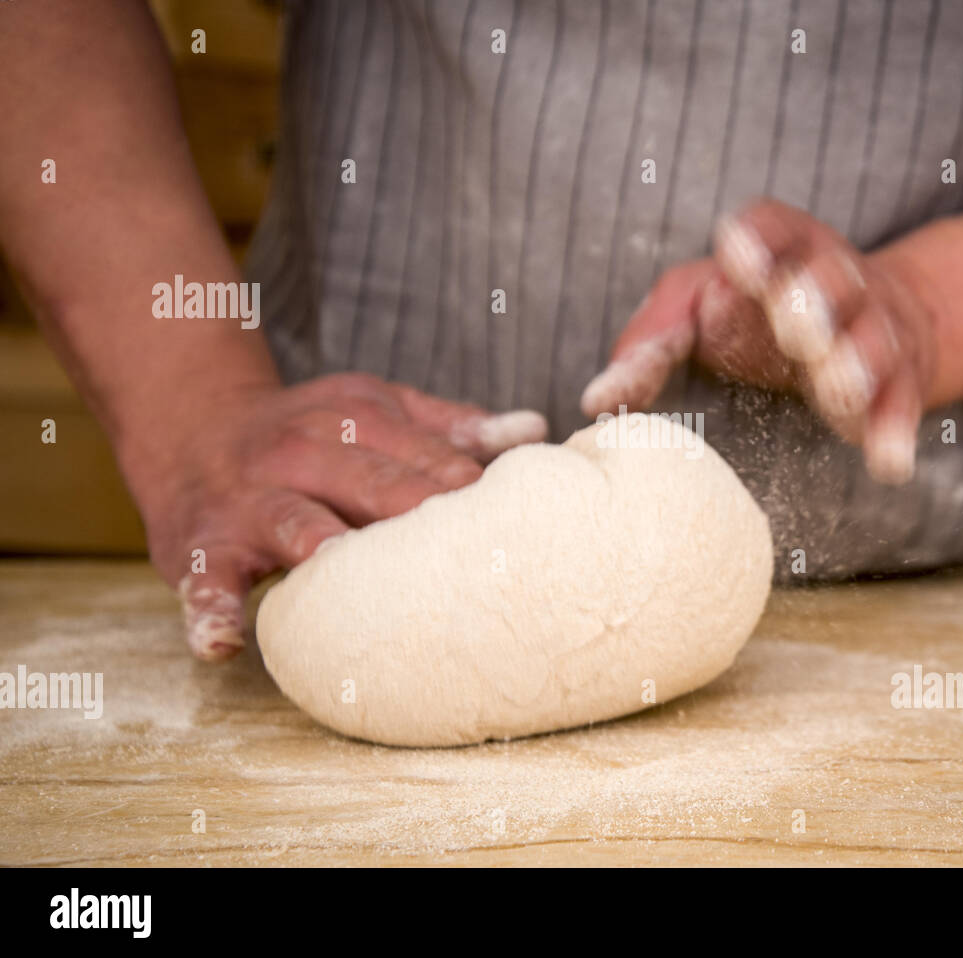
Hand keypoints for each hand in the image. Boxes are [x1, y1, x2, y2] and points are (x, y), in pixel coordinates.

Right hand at [119, 372, 545, 661]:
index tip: (509, 513)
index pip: (418, 453)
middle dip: (405, 506)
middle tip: (453, 543)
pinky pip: (204, 582)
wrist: (188, 427)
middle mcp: (300, 454)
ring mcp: (248, 501)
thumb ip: (449, 428)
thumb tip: (534, 429)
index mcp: (353, 420)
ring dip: (315, 544)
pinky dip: (207, 612)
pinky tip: (222, 644)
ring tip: (338, 566)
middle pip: (364, 480)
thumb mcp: (373, 410)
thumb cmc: (309, 432)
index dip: (462, 483)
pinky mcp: (199, 547)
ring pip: (290, 523)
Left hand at [580, 198, 939, 483]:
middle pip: (831, 279)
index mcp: (781, 248)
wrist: (863, 321)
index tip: (736, 259)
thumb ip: (651, 339)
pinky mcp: (899, 379)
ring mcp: (872, 326)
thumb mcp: (699, 307)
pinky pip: (901, 402)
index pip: (774, 226)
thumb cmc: (756, 314)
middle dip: (813, 299)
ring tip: (840, 391)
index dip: (759, 240)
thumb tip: (596, 401)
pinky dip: (894, 428)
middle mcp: (832, 278)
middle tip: (795, 324)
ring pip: (873, 338)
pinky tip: (887, 462)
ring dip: (857, 363)